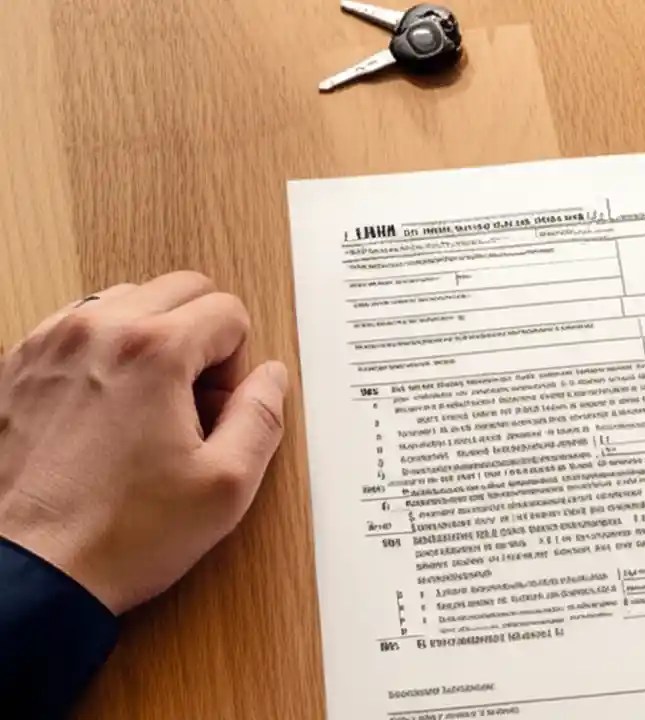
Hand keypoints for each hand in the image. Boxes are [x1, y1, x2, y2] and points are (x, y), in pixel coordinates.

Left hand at [0, 272, 287, 613]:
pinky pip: (72, 326)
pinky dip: (99, 350)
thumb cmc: (121, 535)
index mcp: (154, 352)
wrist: (26, 573)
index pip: (227, 310)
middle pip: (177, 288)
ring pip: (123, 300)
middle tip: (192, 400)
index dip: (238, 362)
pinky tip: (101, 408)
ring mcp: (47, 345)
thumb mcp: (226, 486)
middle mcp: (96, 331)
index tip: (218, 408)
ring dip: (148, 336)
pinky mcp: (13, 367)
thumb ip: (262, 416)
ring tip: (144, 404)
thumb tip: (270, 377)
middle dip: (200, 335)